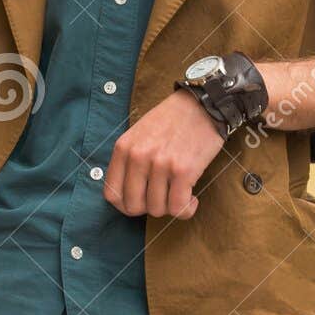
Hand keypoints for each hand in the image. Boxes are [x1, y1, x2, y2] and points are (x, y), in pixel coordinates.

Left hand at [103, 89, 225, 219]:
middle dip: (149, 207)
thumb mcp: (139, 134)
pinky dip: (187, 209)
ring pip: (157, 210)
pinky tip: (192, 199)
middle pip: (134, 207)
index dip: (126, 205)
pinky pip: (178, 208)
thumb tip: (127, 196)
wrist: (203, 105)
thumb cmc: (172, 121)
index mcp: (123, 148)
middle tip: (163, 197)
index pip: (112, 194)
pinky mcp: (183, 171)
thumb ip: (129, 161)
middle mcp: (138, 157)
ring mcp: (160, 164)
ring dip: (170, 207)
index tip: (141, 201)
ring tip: (179, 193)